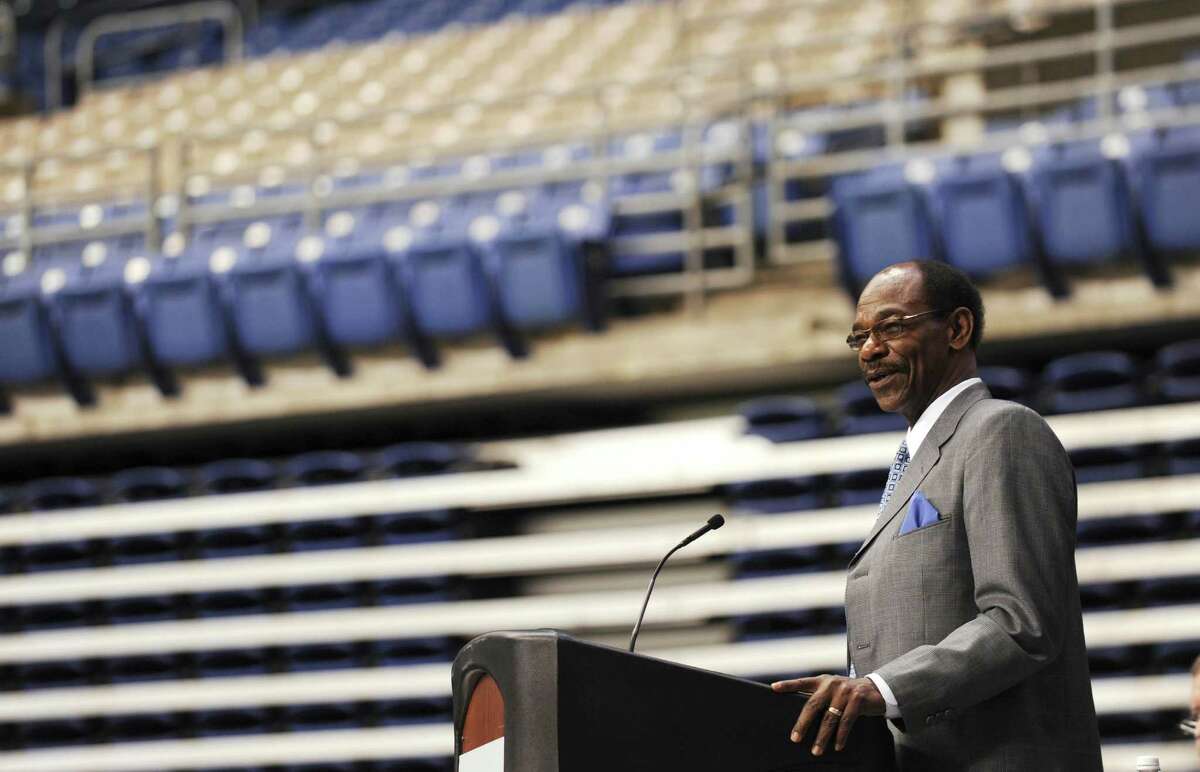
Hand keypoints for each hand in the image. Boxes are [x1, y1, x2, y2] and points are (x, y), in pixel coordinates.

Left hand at [771, 674, 886, 755]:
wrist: (875, 689)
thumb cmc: (847, 693)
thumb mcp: (832, 689)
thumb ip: (819, 696)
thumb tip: (802, 716)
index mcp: (822, 681)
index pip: (802, 682)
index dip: (788, 685)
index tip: (773, 688)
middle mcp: (831, 683)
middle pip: (813, 705)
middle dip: (803, 723)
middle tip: (795, 738)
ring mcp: (845, 691)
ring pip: (830, 717)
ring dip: (823, 736)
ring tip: (816, 750)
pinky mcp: (858, 699)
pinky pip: (847, 721)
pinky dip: (841, 736)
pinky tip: (837, 746)